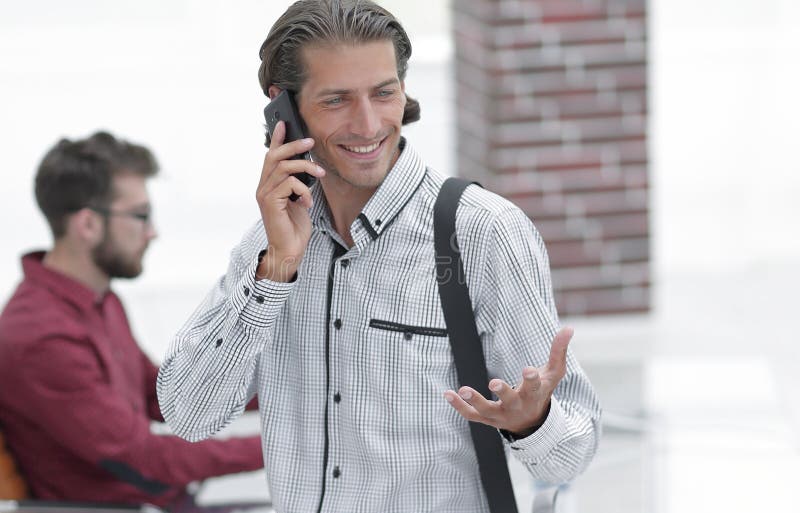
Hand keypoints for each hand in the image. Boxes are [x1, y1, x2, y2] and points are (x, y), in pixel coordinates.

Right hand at [255, 120, 325, 281]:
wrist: (289, 250)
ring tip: (320, 174)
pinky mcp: (270, 203)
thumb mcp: (299, 199)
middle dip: (293, 145)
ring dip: (306, 168)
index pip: (270, 156)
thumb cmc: (294, 227)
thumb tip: (308, 165)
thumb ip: (298, 183)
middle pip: (274, 156)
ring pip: (284, 167)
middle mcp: (263, 187)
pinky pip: (290, 184)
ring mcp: (265, 195)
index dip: (276, 139)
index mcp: (268, 185)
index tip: (283, 123)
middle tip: (311, 142)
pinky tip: (308, 203)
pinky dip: (305, 191)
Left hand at [443, 327, 572, 436]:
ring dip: (474, 401)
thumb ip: (559, 351)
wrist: (533, 423)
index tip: (527, 370)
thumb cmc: (543, 392)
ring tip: (462, 389)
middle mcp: (518, 406)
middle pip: (511, 400)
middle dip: (503, 392)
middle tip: (494, 383)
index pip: (535, 386)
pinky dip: (459, 406)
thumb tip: (569, 328)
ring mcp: (502, 415)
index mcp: (534, 394)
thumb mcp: (554, 373)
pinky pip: (471, 416)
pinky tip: (447, 393)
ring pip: (487, 411)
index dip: (532, 379)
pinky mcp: (487, 420)